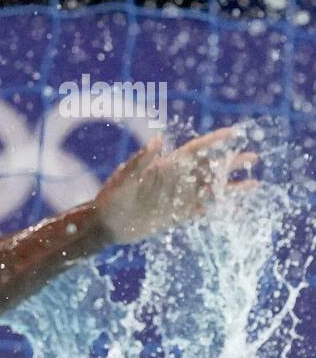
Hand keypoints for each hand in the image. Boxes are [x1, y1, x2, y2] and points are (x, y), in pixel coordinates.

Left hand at [94, 127, 259, 243]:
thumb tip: (158, 140)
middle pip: (208, 168)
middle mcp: (175, 181)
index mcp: (165, 167)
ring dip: (230, 186)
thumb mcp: (125, 178)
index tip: (235, 132)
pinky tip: (234, 207)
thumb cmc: (111, 197)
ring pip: (210, 190)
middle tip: (253, 157)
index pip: (195, 150)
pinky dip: (218, 208)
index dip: (214, 141)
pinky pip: (202, 210)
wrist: (104, 225)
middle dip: (230, 162)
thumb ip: (142, 160)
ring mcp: (177, 198)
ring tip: (254, 182)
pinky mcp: (175, 216)